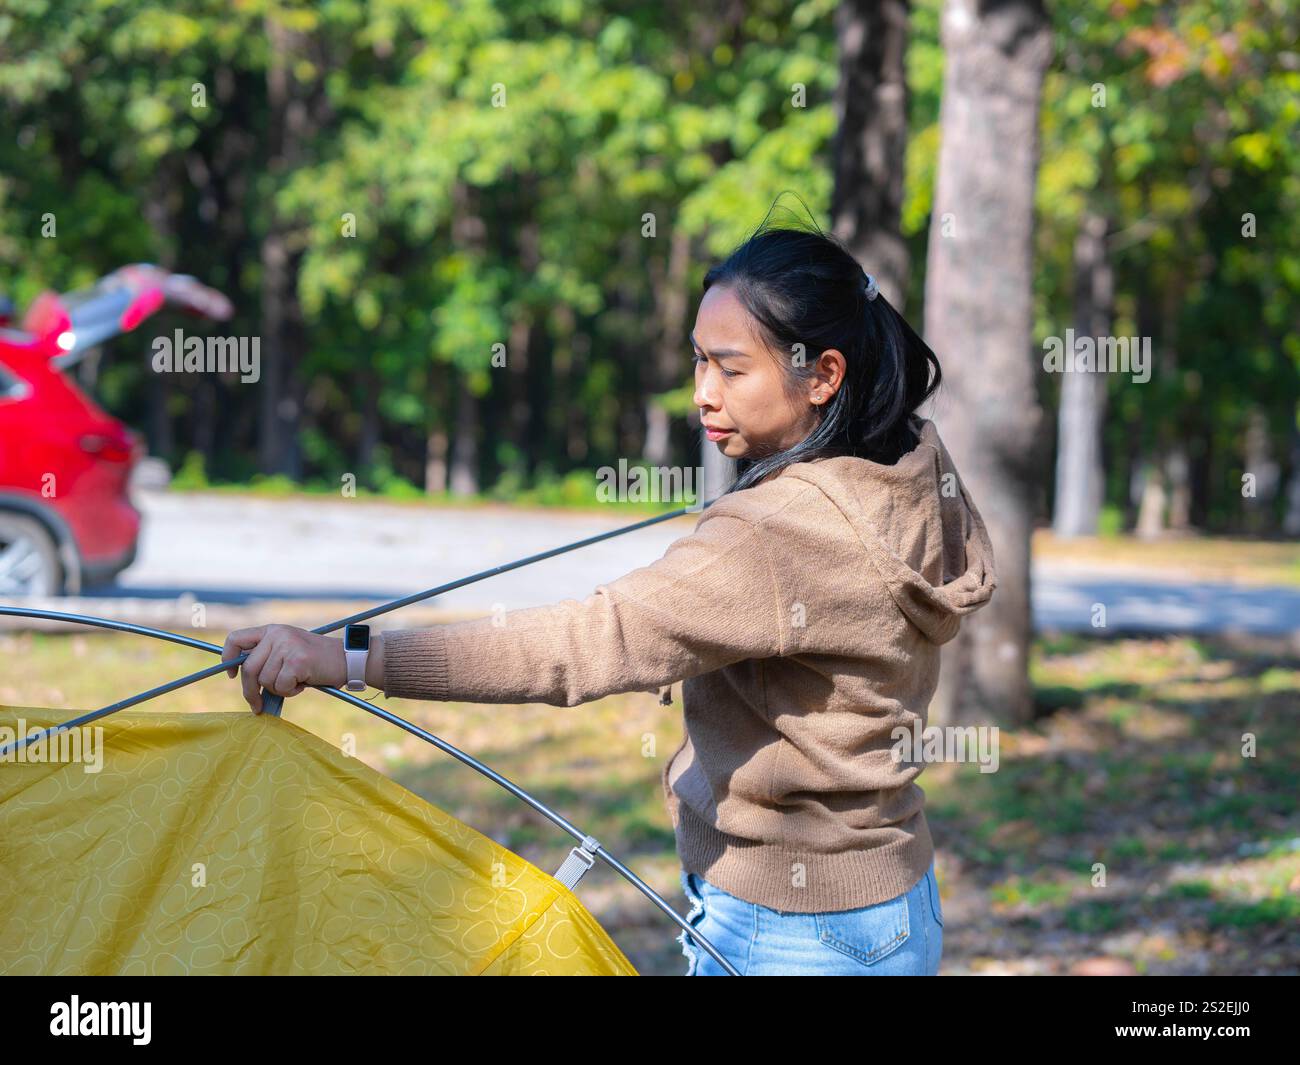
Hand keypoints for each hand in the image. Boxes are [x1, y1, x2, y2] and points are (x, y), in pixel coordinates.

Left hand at [222, 624, 345, 712]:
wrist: (347, 658)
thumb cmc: (316, 661)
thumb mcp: (288, 651)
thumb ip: (267, 658)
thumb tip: (245, 681)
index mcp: (272, 630)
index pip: (236, 639)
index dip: (228, 658)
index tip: (232, 675)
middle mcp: (277, 635)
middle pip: (249, 668)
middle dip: (250, 691)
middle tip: (256, 706)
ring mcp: (287, 646)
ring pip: (265, 680)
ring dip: (279, 689)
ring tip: (295, 682)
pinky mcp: (297, 660)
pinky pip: (281, 686)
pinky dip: (291, 691)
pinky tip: (303, 683)